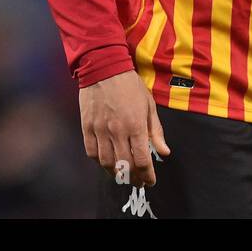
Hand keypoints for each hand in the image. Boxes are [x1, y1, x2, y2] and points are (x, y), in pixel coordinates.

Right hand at [79, 70, 169, 185]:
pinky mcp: (87, 127)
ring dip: (116, 173)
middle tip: (139, 182)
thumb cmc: (130, 85)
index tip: (150, 181)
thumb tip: (164, 152)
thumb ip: (156, 131)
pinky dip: (99, 162)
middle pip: (125, 165)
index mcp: (136, 126)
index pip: (143, 160)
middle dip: (134, 178)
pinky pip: (91, 152)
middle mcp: (117, 131)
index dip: (148, 175)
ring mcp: (100, 130)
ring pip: (107, 163)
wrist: (103, 68)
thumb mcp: (149, 105)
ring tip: (123, 174)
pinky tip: (107, 161)